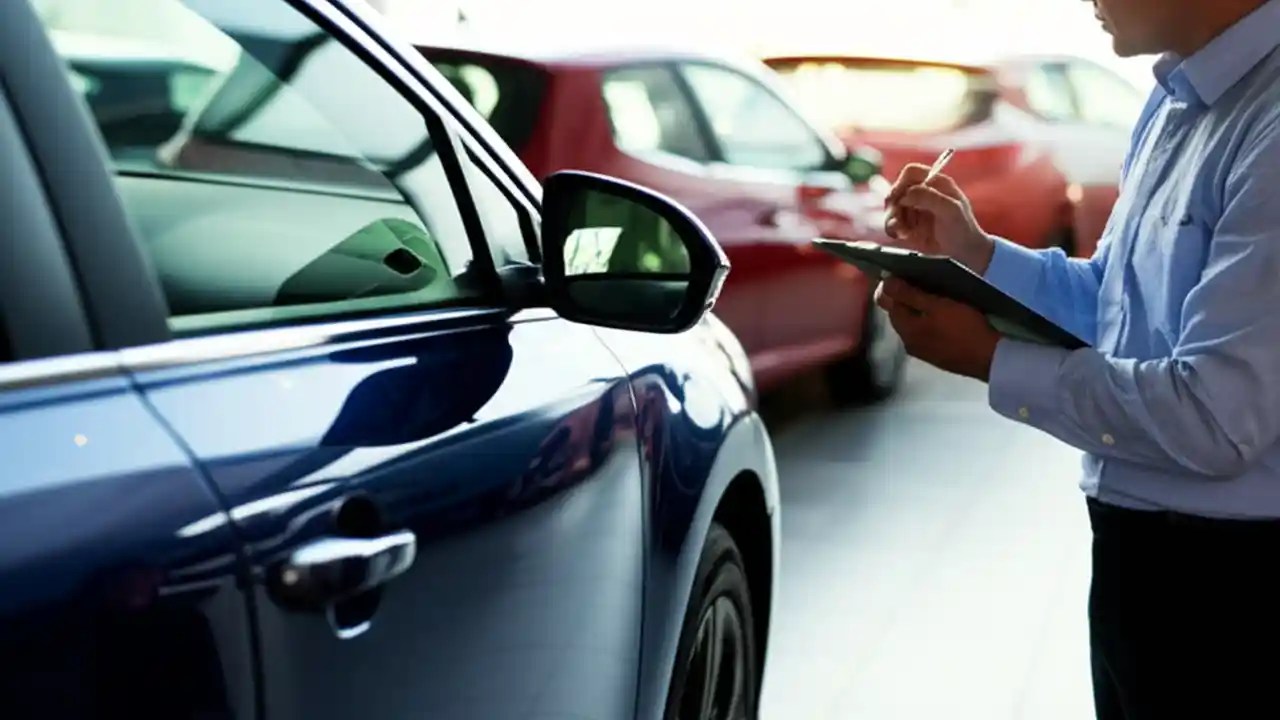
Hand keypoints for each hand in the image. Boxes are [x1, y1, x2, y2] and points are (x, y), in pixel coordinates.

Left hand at [875, 277, 1000, 381]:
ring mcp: (924, 353)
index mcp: (906, 330)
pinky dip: (931, 324)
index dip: (895, 286)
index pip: (889, 303)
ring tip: (937, 296)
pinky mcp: (938, 357)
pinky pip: (928, 335)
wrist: (992, 357)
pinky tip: (945, 317)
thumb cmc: (965, 327)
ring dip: (920, 311)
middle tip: (924, 282)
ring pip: (915, 325)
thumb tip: (886, 283)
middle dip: (907, 298)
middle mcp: (909, 344)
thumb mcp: (937, 305)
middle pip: (901, 315)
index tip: (906, 272)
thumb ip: (909, 294)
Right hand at [884, 164, 994, 274]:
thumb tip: (905, 195)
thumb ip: (929, 198)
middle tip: (896, 220)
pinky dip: (894, 229)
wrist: (964, 252)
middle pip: (897, 191)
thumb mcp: (951, 210)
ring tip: (902, 232)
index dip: (901, 183)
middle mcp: (923, 193)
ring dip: (892, 220)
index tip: (898, 199)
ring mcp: (915, 209)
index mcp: (936, 184)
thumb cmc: (963, 229)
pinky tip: (903, 236)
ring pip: (892, 208)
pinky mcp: (909, 225)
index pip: (911, 173)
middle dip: (893, 206)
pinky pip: (893, 223)